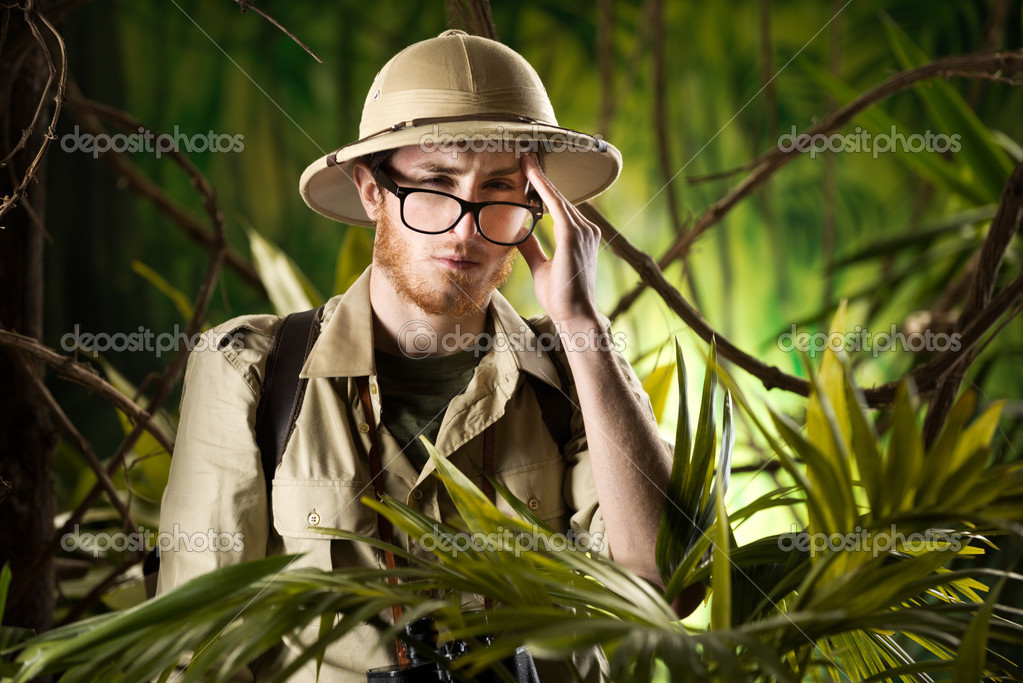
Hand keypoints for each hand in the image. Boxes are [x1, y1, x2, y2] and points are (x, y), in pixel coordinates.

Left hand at [516, 153, 602, 328]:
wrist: (575, 315)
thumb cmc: (560, 296)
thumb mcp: (541, 267)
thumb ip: (532, 247)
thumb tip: (520, 232)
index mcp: (579, 236)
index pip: (558, 205)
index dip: (543, 186)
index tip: (529, 168)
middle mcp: (585, 230)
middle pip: (560, 196)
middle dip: (541, 175)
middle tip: (525, 153)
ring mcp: (583, 232)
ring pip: (558, 197)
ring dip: (540, 177)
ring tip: (525, 158)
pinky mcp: (575, 237)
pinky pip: (557, 206)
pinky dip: (544, 190)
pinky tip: (533, 176)